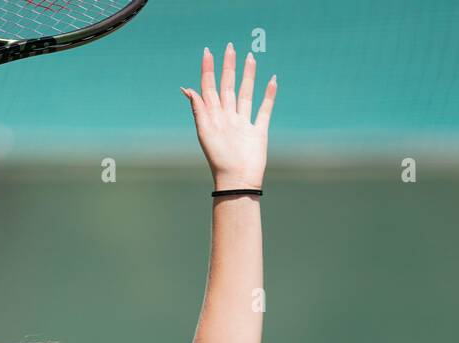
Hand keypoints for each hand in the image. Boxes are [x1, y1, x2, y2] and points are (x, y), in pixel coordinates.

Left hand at [181, 44, 275, 190]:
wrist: (237, 179)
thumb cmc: (219, 159)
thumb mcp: (205, 131)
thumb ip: (199, 109)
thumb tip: (187, 88)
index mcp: (213, 116)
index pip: (209, 87)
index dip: (208, 70)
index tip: (208, 52)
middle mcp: (228, 117)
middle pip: (228, 86)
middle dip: (229, 67)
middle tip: (231, 47)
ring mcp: (243, 123)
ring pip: (246, 93)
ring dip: (248, 76)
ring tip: (250, 57)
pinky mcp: (258, 131)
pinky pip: (264, 109)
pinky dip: (269, 95)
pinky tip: (271, 80)